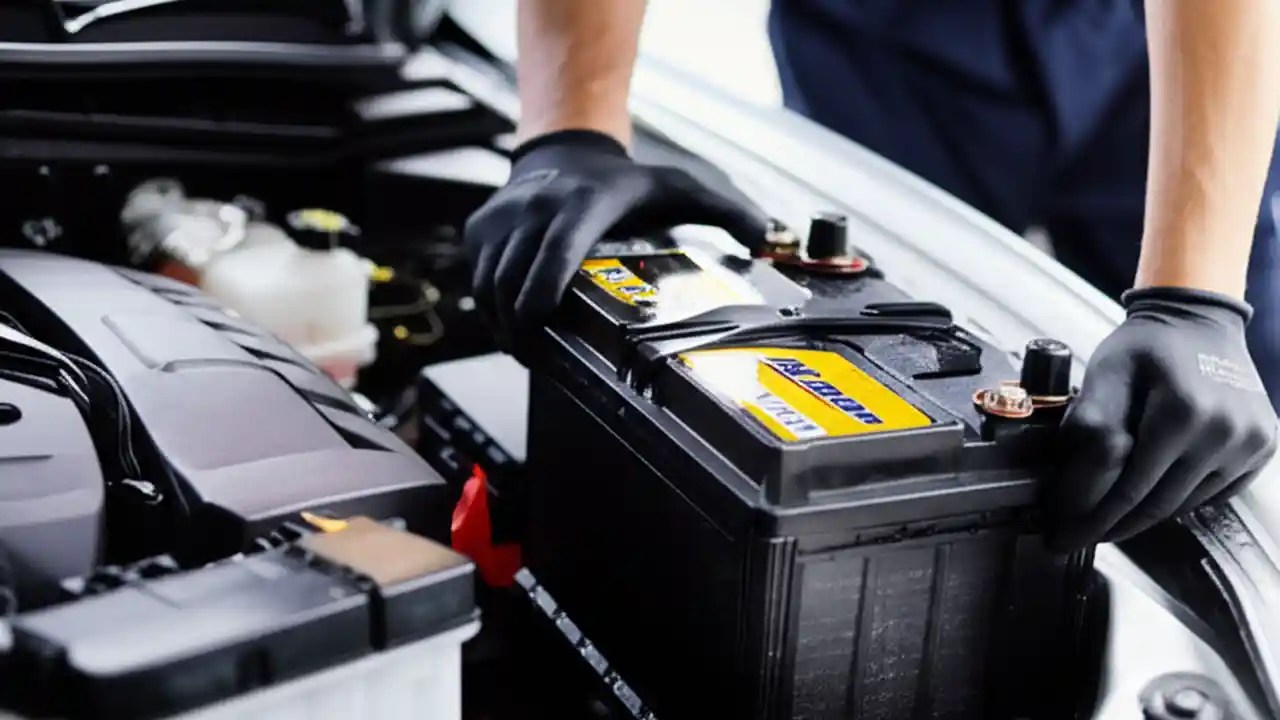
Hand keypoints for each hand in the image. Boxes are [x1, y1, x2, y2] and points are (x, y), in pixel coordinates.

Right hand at [463, 129, 769, 347]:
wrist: (567, 148)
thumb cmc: (626, 182)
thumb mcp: (679, 188)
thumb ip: (725, 211)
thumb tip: (769, 238)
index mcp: (583, 207)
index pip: (553, 257)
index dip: (541, 299)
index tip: (540, 336)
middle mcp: (535, 209)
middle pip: (512, 283)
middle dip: (519, 331)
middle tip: (536, 361)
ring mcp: (502, 218)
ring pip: (488, 285)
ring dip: (501, 323)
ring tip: (523, 351)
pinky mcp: (481, 228)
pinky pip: (477, 277)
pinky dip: (489, 306)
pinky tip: (509, 325)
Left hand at [1050, 287, 1278, 550]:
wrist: (1199, 321)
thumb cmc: (1144, 347)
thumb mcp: (1106, 373)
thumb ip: (1091, 425)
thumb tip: (1075, 485)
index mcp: (1183, 412)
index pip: (1129, 488)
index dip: (1092, 520)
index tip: (1062, 538)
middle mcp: (1225, 432)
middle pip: (1157, 504)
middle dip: (1112, 526)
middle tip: (1076, 538)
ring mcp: (1250, 442)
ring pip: (1184, 504)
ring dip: (1143, 517)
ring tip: (1106, 520)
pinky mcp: (1262, 447)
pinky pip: (1213, 494)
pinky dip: (1178, 501)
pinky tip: (1149, 498)